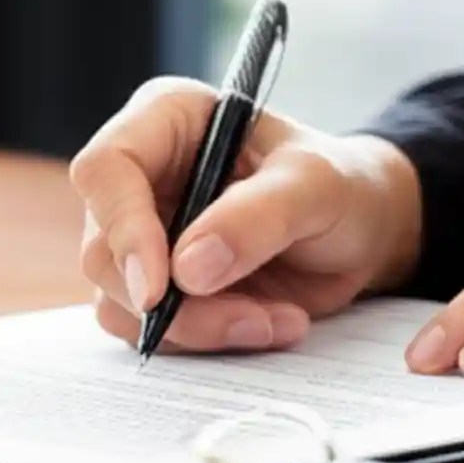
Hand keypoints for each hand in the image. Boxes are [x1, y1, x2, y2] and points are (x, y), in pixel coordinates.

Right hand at [70, 76, 422, 351]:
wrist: (359, 234)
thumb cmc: (339, 188)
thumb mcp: (315, 187)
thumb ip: (256, 218)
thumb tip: (187, 268)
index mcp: (164, 121)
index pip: (105, 170)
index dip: (123, 230)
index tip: (161, 289)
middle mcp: (140, 178)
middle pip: (103, 251)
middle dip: (175, 303)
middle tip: (252, 318)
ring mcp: (141, 238)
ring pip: (121, 303)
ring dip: (199, 328)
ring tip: (275, 319)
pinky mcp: (156, 288)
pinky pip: (151, 331)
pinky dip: (207, 341)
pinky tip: (266, 323)